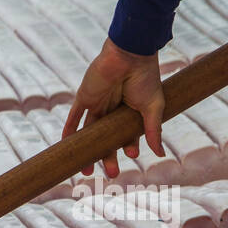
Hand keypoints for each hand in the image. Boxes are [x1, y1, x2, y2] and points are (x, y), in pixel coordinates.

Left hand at [62, 37, 164, 177]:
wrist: (130, 54)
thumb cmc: (145, 78)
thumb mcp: (153, 108)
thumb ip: (154, 131)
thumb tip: (160, 154)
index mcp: (130, 111)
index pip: (127, 136)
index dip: (129, 147)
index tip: (131, 154)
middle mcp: (112, 109)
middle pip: (107, 138)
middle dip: (108, 157)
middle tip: (112, 173)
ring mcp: (98, 103)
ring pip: (90, 131)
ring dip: (87, 150)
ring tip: (86, 170)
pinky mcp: (85, 97)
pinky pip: (74, 116)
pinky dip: (69, 130)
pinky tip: (67, 145)